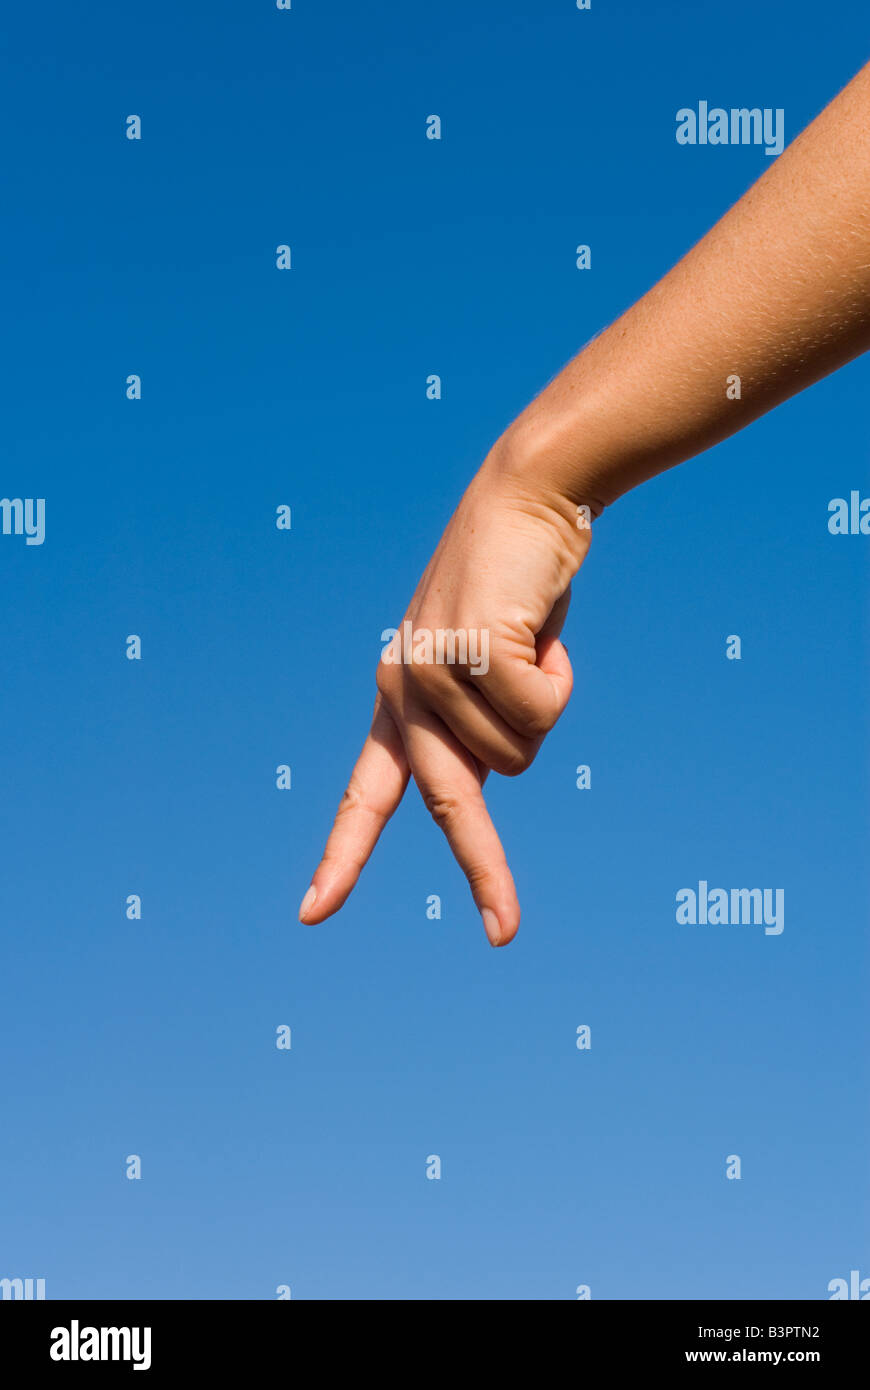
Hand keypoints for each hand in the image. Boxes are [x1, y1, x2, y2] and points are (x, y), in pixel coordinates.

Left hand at [299, 437, 592, 945]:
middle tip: (503, 934)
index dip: (344, 854)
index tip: (312, 913)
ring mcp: (433, 672)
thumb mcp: (488, 665)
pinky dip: (560, 676)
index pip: (365, 792)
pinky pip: (541, 710)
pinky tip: (539, 626)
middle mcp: (406, 691)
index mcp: (399, 699)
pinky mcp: (469, 651)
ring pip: (521, 751)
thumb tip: (496, 778)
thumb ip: (481, 722)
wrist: (527, 498)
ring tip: (532, 640)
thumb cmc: (514, 587)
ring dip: (545, 703)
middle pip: (449, 803)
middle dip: (482, 873)